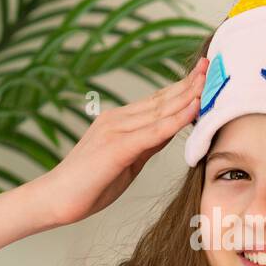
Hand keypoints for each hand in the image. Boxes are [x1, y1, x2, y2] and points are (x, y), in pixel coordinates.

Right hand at [38, 57, 206, 225]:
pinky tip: (193, 108)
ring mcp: (116, 130)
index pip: (157, 102)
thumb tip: (170, 131)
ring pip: (160, 110)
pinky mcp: (116, 147)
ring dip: (187, 94)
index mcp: (119, 122)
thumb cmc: (87, 186)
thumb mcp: (127, 162)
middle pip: (161, 99)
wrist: (54, 200)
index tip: (203, 76)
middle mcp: (117, 119)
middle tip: (211, 66)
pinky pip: (153, 131)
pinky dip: (176, 119)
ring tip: (208, 80)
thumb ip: (147, 145)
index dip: (182, 88)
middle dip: (189, 84)